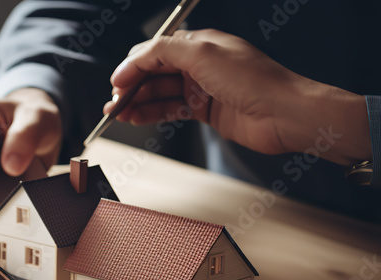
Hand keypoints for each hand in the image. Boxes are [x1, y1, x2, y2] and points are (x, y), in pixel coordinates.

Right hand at [106, 29, 370, 165]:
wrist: (284, 114)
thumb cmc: (255, 81)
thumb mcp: (202, 55)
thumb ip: (164, 52)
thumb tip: (135, 58)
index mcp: (200, 44)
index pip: (155, 50)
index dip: (132, 66)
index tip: (116, 83)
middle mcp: (200, 64)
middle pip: (154, 72)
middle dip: (131, 86)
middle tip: (114, 102)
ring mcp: (202, 88)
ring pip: (159, 93)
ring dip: (137, 102)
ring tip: (118, 113)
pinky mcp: (205, 111)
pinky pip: (170, 110)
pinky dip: (151, 114)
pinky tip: (137, 118)